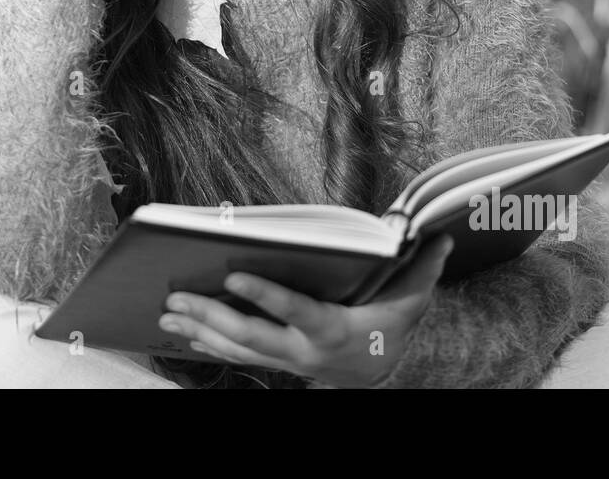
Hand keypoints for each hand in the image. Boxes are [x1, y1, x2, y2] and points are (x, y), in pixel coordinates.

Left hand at [159, 230, 454, 387]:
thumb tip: (441, 236)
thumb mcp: (411, 301)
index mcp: (331, 329)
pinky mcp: (275, 362)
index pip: (293, 311)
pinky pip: (235, 355)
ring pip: (235, 348)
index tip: (232, 277)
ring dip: (198, 329)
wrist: (381, 373)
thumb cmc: (391, 328)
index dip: (263, 295)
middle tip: (176, 299)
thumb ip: (422, 269)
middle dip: (210, 316)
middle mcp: (302, 349)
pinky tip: (182, 331)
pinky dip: (207, 342)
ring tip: (167, 313)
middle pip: (250, 335)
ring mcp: (285, 360)